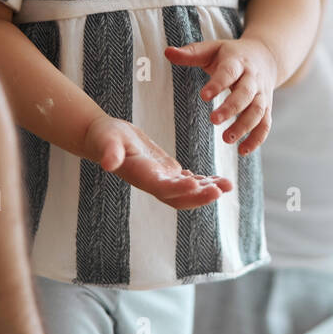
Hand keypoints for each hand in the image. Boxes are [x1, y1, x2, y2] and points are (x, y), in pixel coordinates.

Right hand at [82, 115, 232, 209]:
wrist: (105, 138)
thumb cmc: (104, 136)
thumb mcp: (106, 139)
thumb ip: (109, 151)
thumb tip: (107, 164)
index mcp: (141, 176)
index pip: (162, 187)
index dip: (179, 188)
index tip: (197, 184)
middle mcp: (153, 182)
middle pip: (179, 197)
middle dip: (200, 196)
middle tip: (221, 190)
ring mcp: (161, 179)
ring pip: (188, 191)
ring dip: (208, 189)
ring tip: (229, 185)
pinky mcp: (166, 172)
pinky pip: (188, 181)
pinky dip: (204, 182)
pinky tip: (219, 180)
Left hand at [163, 38, 278, 153]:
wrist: (265, 56)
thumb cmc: (231, 55)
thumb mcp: (212, 49)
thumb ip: (191, 53)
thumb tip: (167, 52)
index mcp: (237, 62)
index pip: (229, 72)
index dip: (218, 84)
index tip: (204, 96)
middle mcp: (252, 78)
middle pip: (246, 93)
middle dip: (231, 108)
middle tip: (214, 120)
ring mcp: (261, 94)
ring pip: (257, 111)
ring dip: (244, 126)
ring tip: (226, 139)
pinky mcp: (267, 107)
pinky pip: (265, 124)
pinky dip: (257, 138)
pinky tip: (243, 150)